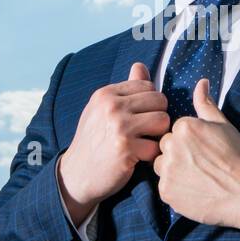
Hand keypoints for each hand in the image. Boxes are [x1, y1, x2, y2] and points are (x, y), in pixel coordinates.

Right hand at [57, 62, 169, 218]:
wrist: (76, 174)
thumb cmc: (93, 141)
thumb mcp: (102, 110)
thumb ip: (124, 89)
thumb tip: (140, 66)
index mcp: (106, 94)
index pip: (148, 85)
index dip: (150, 103)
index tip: (141, 117)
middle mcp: (112, 107)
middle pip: (160, 101)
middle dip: (158, 117)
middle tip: (146, 132)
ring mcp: (119, 127)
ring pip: (163, 121)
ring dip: (159, 135)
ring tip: (145, 142)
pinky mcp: (126, 150)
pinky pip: (157, 146)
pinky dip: (152, 155)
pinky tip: (140, 158)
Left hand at [153, 78, 239, 228]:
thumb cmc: (237, 158)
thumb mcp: (224, 125)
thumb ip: (206, 104)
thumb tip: (201, 83)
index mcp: (184, 126)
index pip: (175, 130)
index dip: (190, 141)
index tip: (204, 151)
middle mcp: (171, 146)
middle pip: (165, 146)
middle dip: (178, 153)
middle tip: (200, 164)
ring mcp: (167, 170)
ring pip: (161, 165)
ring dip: (173, 169)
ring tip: (197, 176)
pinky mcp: (166, 191)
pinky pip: (163, 186)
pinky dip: (175, 188)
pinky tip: (194, 189)